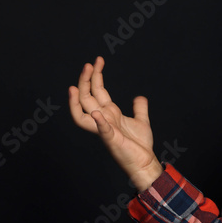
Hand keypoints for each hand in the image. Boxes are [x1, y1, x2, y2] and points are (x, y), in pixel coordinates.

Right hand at [68, 56, 162, 191]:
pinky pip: (102, 130)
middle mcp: (104, 119)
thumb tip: (139, 97)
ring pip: (84, 113)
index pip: (98, 91)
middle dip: (86, 80)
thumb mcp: (141, 121)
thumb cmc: (139, 145)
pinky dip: (99, 122)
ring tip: (76, 85)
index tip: (97, 60)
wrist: (145, 162)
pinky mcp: (111, 140)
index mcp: (110, 113)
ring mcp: (105, 129)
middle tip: (88, 64)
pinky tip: (97, 113)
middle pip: (88, 96)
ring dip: (79, 100)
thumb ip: (139, 108)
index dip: (96, 76)